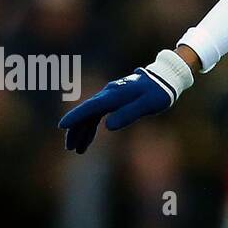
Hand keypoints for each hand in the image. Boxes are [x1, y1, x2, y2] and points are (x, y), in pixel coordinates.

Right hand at [58, 49, 194, 153]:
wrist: (164, 78)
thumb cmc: (158, 92)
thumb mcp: (146, 105)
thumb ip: (128, 114)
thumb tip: (108, 126)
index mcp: (114, 95)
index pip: (91, 107)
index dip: (76, 117)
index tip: (62, 126)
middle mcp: (108, 94)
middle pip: (87, 113)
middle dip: (76, 130)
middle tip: (70, 147)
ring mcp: (110, 97)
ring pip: (90, 115)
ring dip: (82, 131)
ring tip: (77, 149)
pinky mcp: (114, 101)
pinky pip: (97, 115)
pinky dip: (91, 127)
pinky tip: (88, 139)